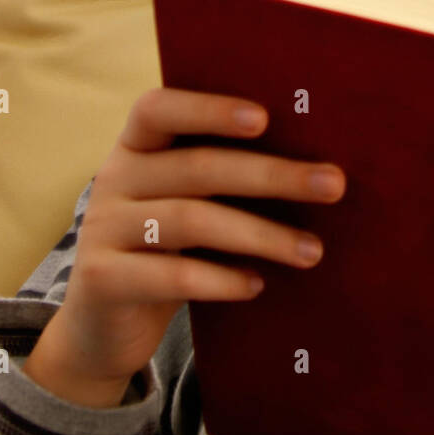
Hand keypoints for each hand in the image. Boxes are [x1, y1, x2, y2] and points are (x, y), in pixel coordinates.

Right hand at [24, 87, 345, 407]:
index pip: (158, 109)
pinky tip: (257, 284)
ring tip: (312, 251)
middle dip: (272, 175)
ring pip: (192, 221)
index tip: (266, 118)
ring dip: (262, 235)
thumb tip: (315, 168)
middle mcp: (113, 179)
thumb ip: (223, 180)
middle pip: (197, 167)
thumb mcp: (184, 205)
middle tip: (333, 185)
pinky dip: (222, 279)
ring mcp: (101, 229)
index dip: (209, 109)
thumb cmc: (165, 251)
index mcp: (135, 148)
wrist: (100, 326)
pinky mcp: (102, 280)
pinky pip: (172, 275)